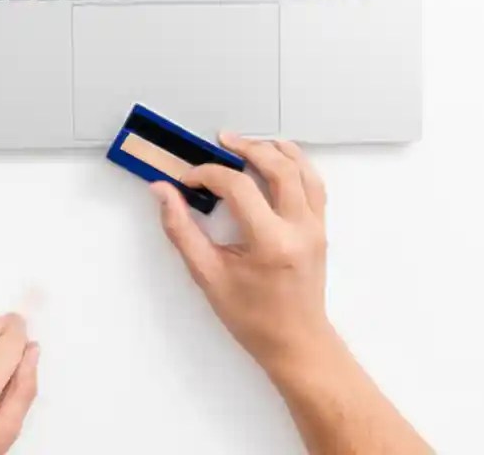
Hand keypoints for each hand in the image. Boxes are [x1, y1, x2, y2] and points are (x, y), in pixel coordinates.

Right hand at [151, 132, 335, 370]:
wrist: (295, 341)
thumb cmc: (252, 317)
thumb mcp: (208, 276)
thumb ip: (182, 230)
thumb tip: (162, 192)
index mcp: (271, 242)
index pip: (238, 187)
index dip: (208, 174)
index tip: (188, 179)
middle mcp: (299, 228)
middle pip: (278, 167)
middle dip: (247, 147)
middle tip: (221, 141)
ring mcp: (315, 227)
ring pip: (303, 170)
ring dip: (276, 150)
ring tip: (249, 144)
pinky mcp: (320, 228)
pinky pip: (314, 185)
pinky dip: (295, 165)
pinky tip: (277, 161)